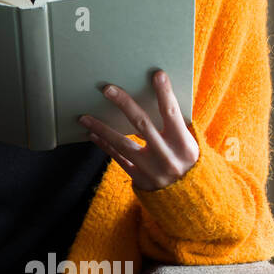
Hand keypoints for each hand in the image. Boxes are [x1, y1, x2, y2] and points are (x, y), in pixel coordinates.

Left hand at [78, 69, 198, 190]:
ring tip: (84, 117)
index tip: (157, 74)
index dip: (165, 93)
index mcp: (184, 144)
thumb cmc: (186, 161)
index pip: (172, 113)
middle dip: (124, 104)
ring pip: (122, 143)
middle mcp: (166, 156)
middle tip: (108, 88)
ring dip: (101, 128)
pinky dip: (104, 145)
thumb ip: (175, 125)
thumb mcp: (188, 144)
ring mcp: (151, 169)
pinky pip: (117, 158)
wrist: (188, 199)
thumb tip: (155, 97)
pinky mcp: (139, 178)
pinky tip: (92, 134)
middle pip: (142, 124)